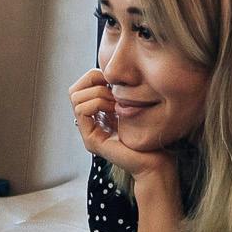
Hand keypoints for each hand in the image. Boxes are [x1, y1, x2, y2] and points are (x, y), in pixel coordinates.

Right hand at [70, 68, 172, 184]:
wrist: (157, 160)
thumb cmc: (152, 132)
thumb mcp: (135, 103)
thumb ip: (121, 91)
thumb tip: (110, 71)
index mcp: (99, 113)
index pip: (81, 86)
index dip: (94, 76)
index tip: (114, 81)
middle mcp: (90, 122)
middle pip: (74, 90)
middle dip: (94, 83)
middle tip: (114, 92)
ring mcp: (88, 132)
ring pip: (76, 99)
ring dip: (98, 94)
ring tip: (117, 103)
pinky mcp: (91, 140)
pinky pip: (81, 110)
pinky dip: (97, 103)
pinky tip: (115, 109)